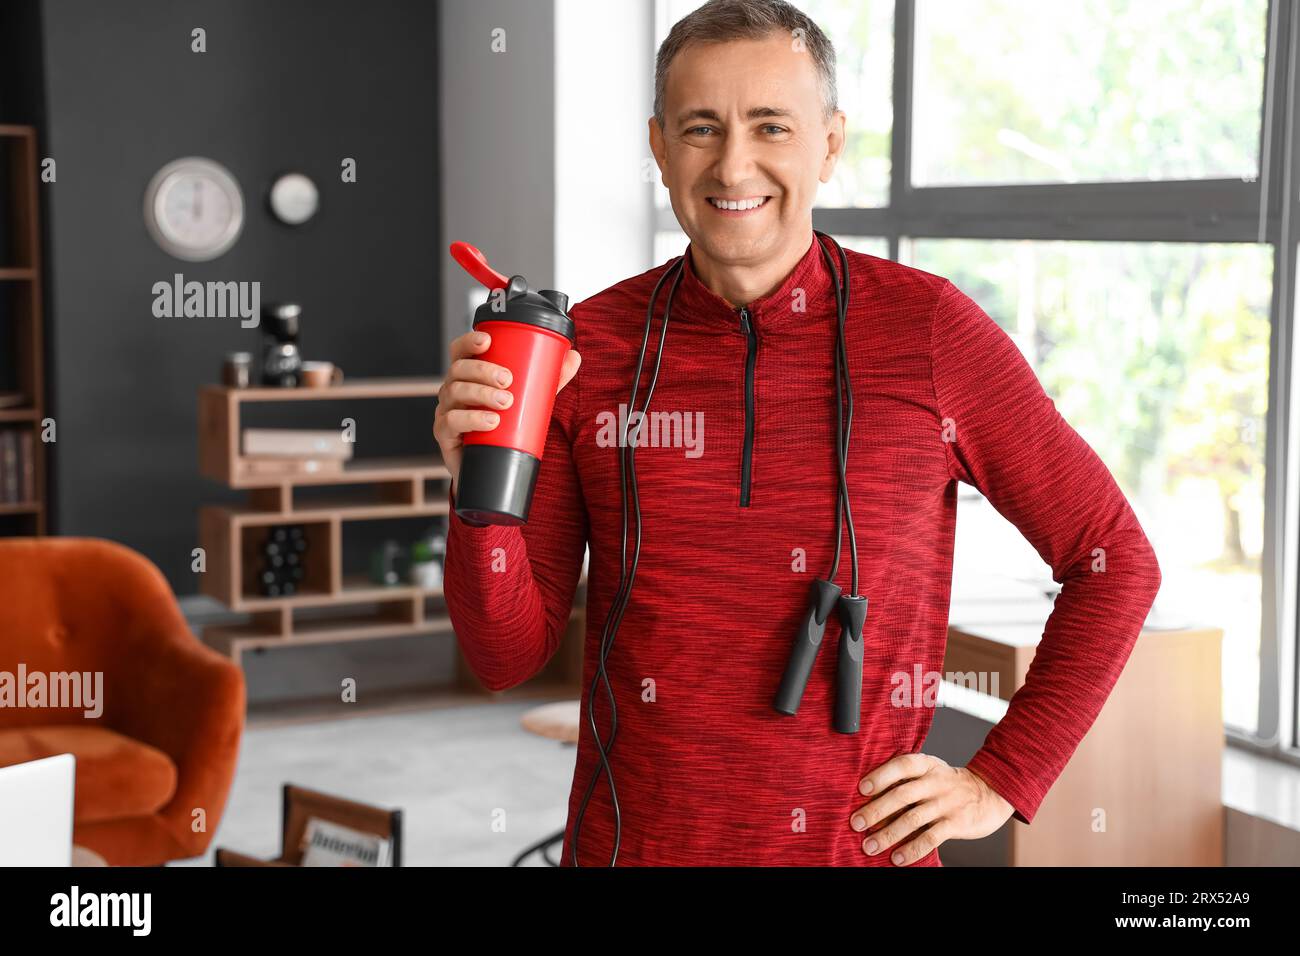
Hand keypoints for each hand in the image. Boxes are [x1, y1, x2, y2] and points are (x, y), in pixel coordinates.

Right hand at [434, 329, 581, 491]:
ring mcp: (446, 411)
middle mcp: (453, 389)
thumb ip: (550, 379)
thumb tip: (574, 357)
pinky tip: (490, 421)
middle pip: (458, 369)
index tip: (488, 341)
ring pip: (455, 392)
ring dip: (481, 394)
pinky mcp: (445, 435)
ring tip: (506, 402)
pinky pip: (451, 421)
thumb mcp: (530, 400)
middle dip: (483, 370)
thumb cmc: (506, 426)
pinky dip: (471, 419)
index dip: (469, 341)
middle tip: (509, 380)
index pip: (461, 351)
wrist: (492, 467)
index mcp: (469, 376)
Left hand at [849, 753, 1013, 864]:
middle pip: (901, 795)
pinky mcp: (956, 824)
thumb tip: (871, 798)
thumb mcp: (931, 771)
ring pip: (912, 819)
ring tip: (870, 846)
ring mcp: (946, 803)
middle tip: (856, 824)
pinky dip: (912, 849)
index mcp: (927, 765)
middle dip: (875, 810)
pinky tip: (897, 858)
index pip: (901, 765)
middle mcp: (936, 782)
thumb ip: (907, 780)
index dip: (881, 776)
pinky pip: (930, 838)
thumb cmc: (950, 784)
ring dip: (888, 834)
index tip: (861, 789)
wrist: (991, 792)